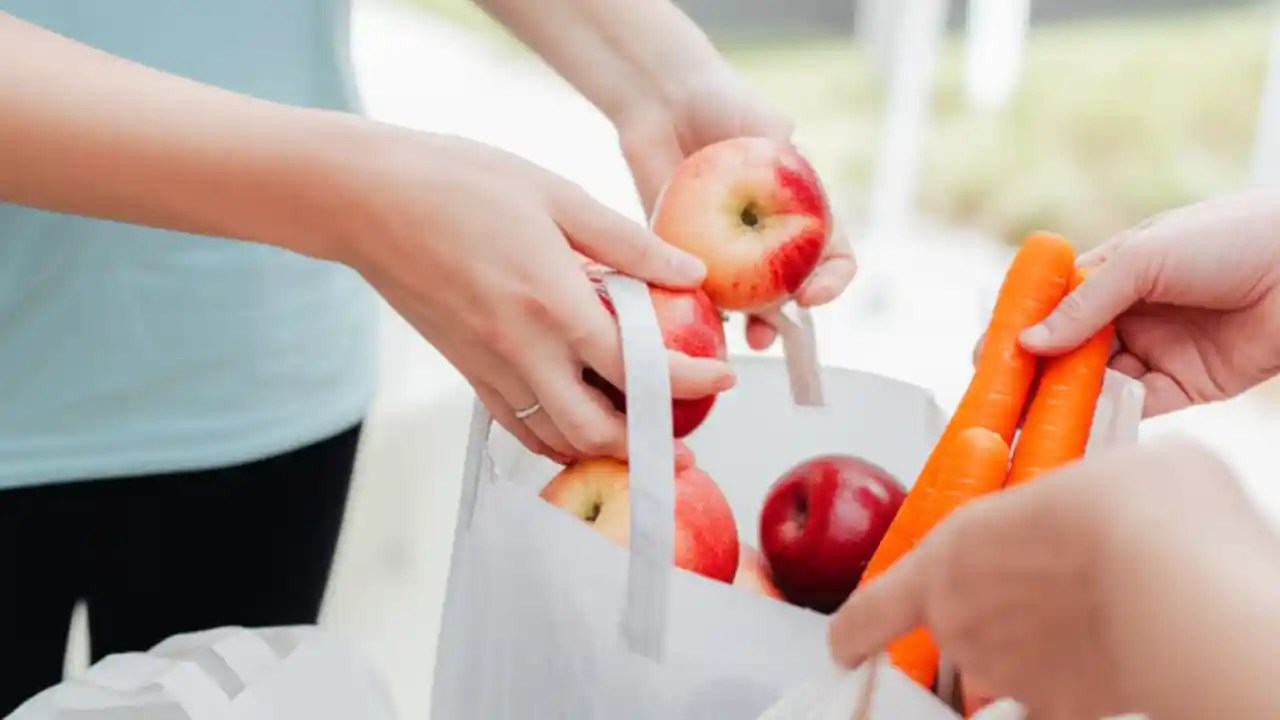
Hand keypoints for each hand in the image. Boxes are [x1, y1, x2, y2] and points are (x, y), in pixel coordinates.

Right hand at [341, 129, 735, 460]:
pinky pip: (517, 426)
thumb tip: (690, 274)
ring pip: (555, 439)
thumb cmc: (461, 181)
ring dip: (601, 450)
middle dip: (648, 446)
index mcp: (553, 301)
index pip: (637, 366)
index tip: (724, 381)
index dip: (688, 382)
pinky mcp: (465, 371)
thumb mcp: (555, 196)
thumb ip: (626, 243)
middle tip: (683, 443)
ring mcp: (488, 368)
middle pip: (597, 429)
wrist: (364, 200)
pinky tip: (578, 426)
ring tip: (639, 441)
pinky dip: (553, 439)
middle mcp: (521, 348)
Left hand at [614, 68, 855, 348]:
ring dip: (743, 324)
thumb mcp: (765, 123)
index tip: (813, 294)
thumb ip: (783, 146)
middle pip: (789, 291)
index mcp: (800, 210)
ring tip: (738, 337)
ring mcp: (725, 248)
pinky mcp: (682, 249)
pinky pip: (692, 287)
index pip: (833, 254)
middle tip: (768, 334)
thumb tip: (791, 155)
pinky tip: (692, 316)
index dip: (832, 279)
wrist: (665, 98)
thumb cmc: (722, 100)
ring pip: (742, 301)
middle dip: (785, 321)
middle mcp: (767, 237)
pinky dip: (695, 307)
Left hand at [827, 439, 1279, 719]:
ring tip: (1091, 612)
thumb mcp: (1086, 476)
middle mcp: (963, 621)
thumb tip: (1088, 501)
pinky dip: (1066, 692)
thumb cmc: (1132, 514)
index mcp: (950, 553)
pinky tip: (1102, 659)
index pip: (874, 608)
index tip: (845, 643)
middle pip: (954, 633)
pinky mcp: (1057, 710)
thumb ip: (1063, 502)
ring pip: (1002, 669)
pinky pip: (1047, 706)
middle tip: (1047, 589)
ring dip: (1032, 649)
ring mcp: (1006, 671)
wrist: (1178, 585)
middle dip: (991, 618)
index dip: (854, 631)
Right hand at [1014, 189, 1279, 415]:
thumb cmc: (1228, 239)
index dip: (1019, 329)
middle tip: (999, 398)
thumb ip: (1083, 305)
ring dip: (1066, 399)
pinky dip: (1107, 416)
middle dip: (1035, 373)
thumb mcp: (1141, 260)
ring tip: (1031, 418)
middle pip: (1069, 350)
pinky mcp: (1186, 386)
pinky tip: (1079, 424)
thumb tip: (1027, 343)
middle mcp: (1130, 313)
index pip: (1053, 305)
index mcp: (1113, 272)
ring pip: (1097, 381)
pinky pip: (1137, 406)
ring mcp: (1156, 349)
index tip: (986, 356)